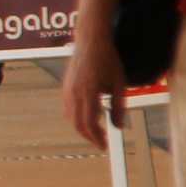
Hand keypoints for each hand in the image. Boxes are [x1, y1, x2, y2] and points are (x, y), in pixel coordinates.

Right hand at [62, 31, 128, 147]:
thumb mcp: (120, 84)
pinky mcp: (66, 87)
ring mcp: (67, 90)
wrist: (90, 41)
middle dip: (89, 137)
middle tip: (101, 143)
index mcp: (89, 93)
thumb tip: (119, 127)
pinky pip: (68, 109)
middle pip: (78, 124)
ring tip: (97, 131)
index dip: (97, 138)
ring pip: (71, 117)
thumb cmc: (108, 60)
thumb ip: (119, 107)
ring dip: (83, 127)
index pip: (90, 124)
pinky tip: (88, 116)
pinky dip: (77, 117)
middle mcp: (74, 93)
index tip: (105, 146)